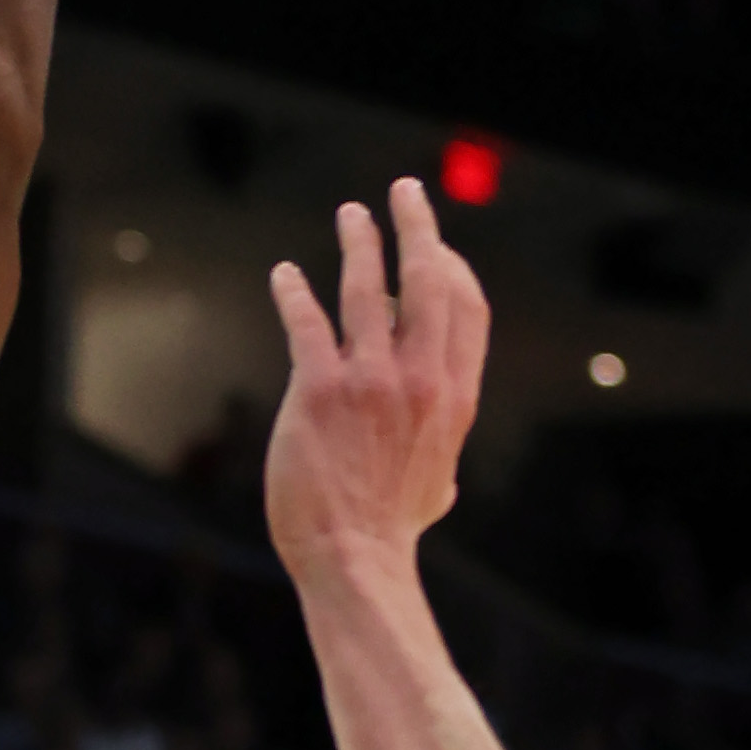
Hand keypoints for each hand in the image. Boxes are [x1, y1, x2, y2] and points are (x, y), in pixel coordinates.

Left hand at [264, 177, 488, 579]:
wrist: (355, 558)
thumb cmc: (392, 529)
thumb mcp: (438, 484)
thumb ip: (440, 453)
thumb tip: (445, 470)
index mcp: (454, 396)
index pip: (466, 308)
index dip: (452, 267)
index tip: (436, 246)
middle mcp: (419, 379)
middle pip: (427, 281)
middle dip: (418, 227)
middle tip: (405, 192)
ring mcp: (370, 382)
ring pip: (368, 289)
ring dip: (359, 242)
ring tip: (350, 215)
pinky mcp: (319, 391)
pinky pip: (308, 323)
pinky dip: (294, 292)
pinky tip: (284, 274)